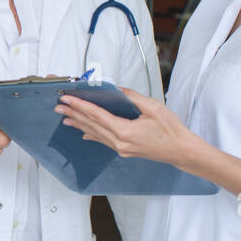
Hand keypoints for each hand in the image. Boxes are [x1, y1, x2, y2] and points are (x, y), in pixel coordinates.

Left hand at [54, 88, 197, 167]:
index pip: (97, 115)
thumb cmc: (171, 130)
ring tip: (64, 118)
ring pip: (95, 134)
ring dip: (79, 124)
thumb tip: (117, 90)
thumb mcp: (153, 108)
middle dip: (74, 114)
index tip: (68, 99)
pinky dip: (92, 135)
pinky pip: (103, 141)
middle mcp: (119, 142)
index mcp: (125, 132)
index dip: (80, 106)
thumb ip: (133, 98)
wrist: (181, 151)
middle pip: (91, 125)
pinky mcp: (124, 150)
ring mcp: (120, 148)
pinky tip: (83, 133)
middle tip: (59, 106)